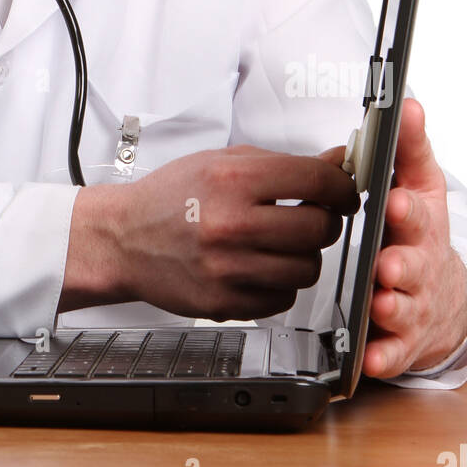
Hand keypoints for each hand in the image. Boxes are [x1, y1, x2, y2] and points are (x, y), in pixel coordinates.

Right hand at [59, 144, 360, 319]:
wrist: (123, 239)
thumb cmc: (170, 197)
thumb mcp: (222, 163)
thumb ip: (280, 163)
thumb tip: (334, 162)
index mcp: (232, 180)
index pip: (316, 181)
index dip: (341, 187)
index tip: (343, 192)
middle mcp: (231, 224)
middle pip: (319, 228)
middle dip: (323, 221)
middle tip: (310, 216)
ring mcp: (228, 268)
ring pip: (308, 268)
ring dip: (303, 256)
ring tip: (279, 244)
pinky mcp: (225, 304)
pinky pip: (284, 299)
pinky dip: (280, 284)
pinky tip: (259, 267)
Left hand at [361, 96, 466, 377]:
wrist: (443, 295)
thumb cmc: (420, 232)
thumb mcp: (420, 184)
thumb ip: (409, 147)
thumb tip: (407, 104)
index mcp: (419, 226)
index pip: (415, 213)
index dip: (406, 208)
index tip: (395, 200)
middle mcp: (418, 266)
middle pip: (413, 265)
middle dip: (403, 264)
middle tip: (388, 263)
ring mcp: (412, 304)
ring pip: (404, 307)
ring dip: (392, 306)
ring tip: (380, 303)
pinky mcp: (402, 339)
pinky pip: (393, 350)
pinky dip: (383, 355)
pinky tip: (371, 356)